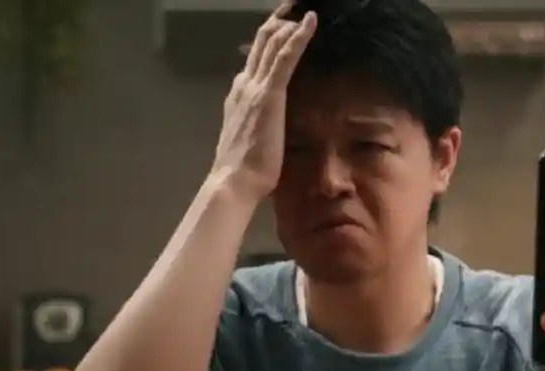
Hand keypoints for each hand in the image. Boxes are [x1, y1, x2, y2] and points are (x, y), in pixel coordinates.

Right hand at [210, 2, 316, 200]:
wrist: (234, 180)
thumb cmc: (244, 169)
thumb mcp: (249, 136)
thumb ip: (256, 121)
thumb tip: (267, 120)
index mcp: (239, 94)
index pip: (255, 59)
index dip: (270, 39)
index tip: (284, 26)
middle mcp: (244, 85)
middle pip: (261, 43)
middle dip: (279, 21)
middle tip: (293, 7)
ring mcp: (255, 88)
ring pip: (272, 44)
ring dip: (289, 23)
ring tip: (305, 10)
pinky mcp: (269, 94)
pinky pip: (285, 58)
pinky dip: (298, 37)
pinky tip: (310, 21)